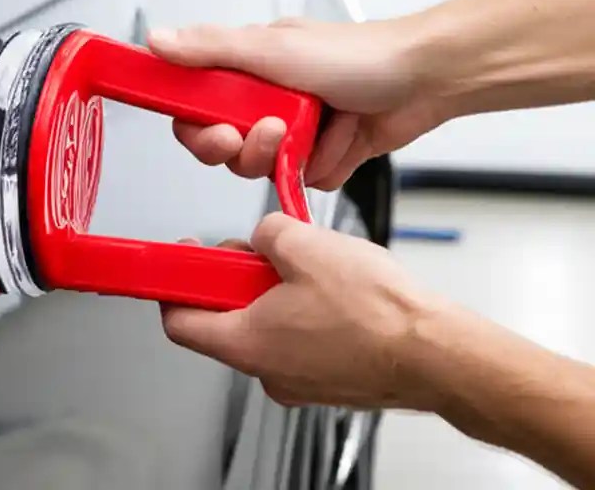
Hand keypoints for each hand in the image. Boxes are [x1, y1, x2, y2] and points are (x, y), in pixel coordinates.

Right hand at [149, 17, 443, 189]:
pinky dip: (320, 165)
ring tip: (312, 131)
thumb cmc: (358, 54)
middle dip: (244, 147)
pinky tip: (340, 140)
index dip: (195, 125)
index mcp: (246, 68)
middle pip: (223, 144)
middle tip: (267, 133)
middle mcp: (266, 98)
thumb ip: (209, 49)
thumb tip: (155, 40)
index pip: (195, 104)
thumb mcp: (272, 48)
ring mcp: (294, 129)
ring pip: (260, 167)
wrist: (425, 78)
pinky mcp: (322, 154)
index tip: (212, 130)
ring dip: (283, 155)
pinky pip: (301, 178)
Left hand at [160, 214, 438, 409]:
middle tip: (261, 251)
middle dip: (238, 279)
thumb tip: (266, 235)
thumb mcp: (304, 244)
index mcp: (244, 344)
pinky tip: (337, 291)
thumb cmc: (376, 312)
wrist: (438, 354)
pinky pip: (303, 341)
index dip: (176, 288)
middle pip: (226, 320)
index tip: (185, 263)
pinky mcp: (331, 381)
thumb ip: (268, 233)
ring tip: (311, 267)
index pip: (179, 323)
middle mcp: (267, 372)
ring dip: (278, 293)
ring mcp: (300, 382)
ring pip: (269, 328)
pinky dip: (308, 312)